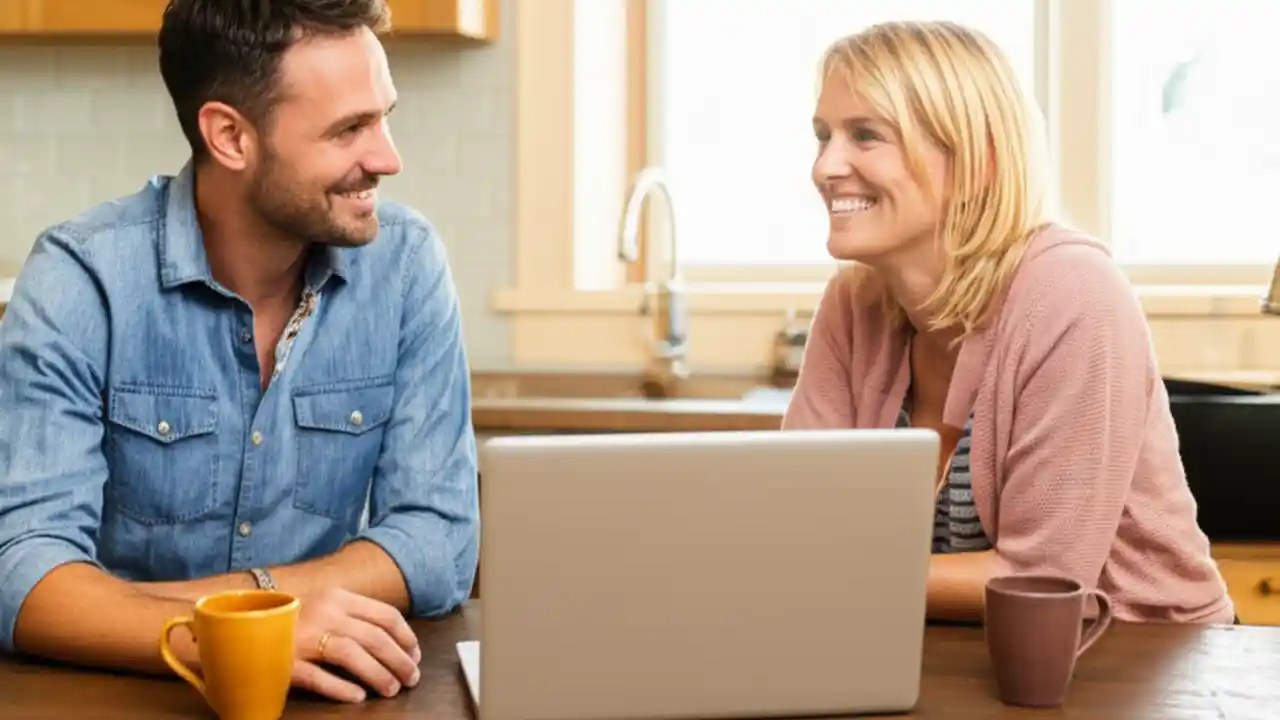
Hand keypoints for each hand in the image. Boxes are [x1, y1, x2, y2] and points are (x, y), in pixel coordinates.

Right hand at [291, 587, 421, 702]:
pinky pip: (319, 677)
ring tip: (391, 690)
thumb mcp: (324, 604)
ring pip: (353, 655)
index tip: (415, 654)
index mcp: (338, 597)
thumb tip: (392, 637)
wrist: (238, 622)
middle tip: (411, 678)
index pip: (385, 615)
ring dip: (379, 675)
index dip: (406, 637)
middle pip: (375, 637)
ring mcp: (303, 637)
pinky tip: (358, 696)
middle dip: (399, 660)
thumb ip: (353, 615)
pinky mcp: (286, 662)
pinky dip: (342, 688)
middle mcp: (324, 613)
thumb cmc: (290, 617)